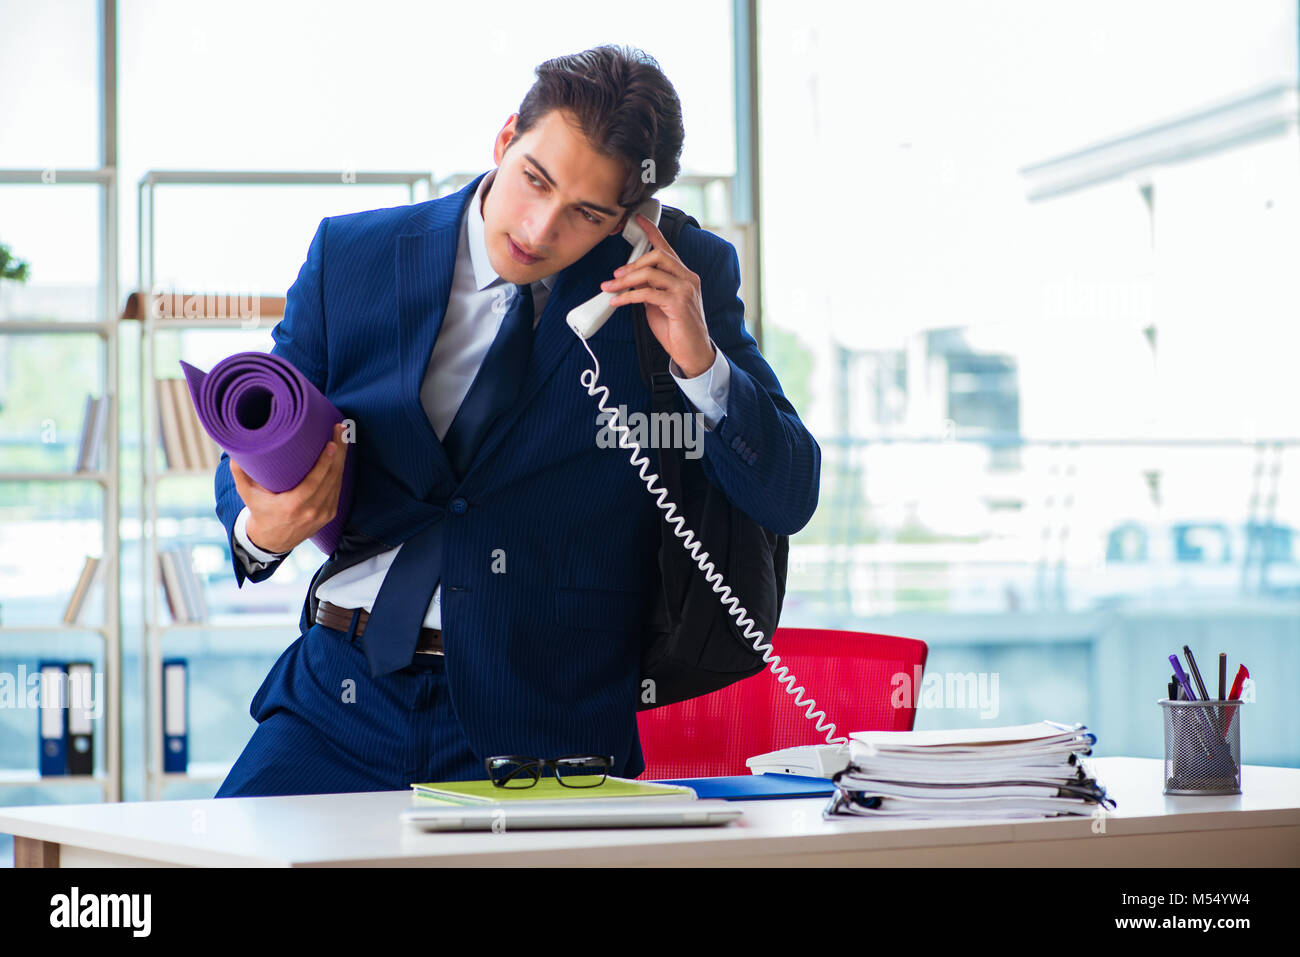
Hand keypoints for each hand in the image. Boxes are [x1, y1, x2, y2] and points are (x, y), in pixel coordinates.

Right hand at [231, 421, 347, 553]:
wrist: (272, 541)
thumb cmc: (260, 512)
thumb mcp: (247, 495)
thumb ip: (240, 473)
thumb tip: (234, 451)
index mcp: (293, 506)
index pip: (315, 481)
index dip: (325, 462)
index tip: (332, 444)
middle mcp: (312, 511)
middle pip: (331, 477)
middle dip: (339, 452)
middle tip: (341, 429)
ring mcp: (323, 514)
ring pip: (338, 482)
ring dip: (342, 459)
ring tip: (344, 437)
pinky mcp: (329, 514)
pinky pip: (338, 490)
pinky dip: (339, 472)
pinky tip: (341, 456)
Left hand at [600, 213, 714, 376]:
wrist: (694, 353)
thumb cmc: (677, 330)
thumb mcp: (659, 304)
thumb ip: (650, 289)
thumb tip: (630, 281)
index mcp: (684, 276)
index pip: (667, 248)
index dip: (652, 232)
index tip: (637, 219)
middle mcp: (688, 279)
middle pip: (657, 255)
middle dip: (632, 264)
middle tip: (615, 275)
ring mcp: (685, 290)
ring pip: (650, 273)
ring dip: (625, 280)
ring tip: (611, 289)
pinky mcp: (678, 304)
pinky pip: (647, 294)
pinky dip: (628, 297)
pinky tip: (617, 302)